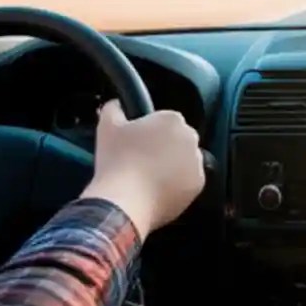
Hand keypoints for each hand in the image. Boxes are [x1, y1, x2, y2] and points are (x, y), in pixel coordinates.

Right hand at [81, 101, 204, 240]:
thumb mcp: (107, 127)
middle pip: (179, 139)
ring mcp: (197, 162)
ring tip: (150, 178)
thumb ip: (114, 109)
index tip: (139, 143)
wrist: (125, 201)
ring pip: (185, 160)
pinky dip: (178, 184)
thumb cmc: (116, 160)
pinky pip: (188, 181)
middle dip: (165, 147)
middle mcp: (191, 138)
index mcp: (172, 119)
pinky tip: (159, 190)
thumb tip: (117, 104)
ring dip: (173, 165)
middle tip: (143, 161)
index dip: (151, 132)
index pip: (165, 120)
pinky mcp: (198, 185)